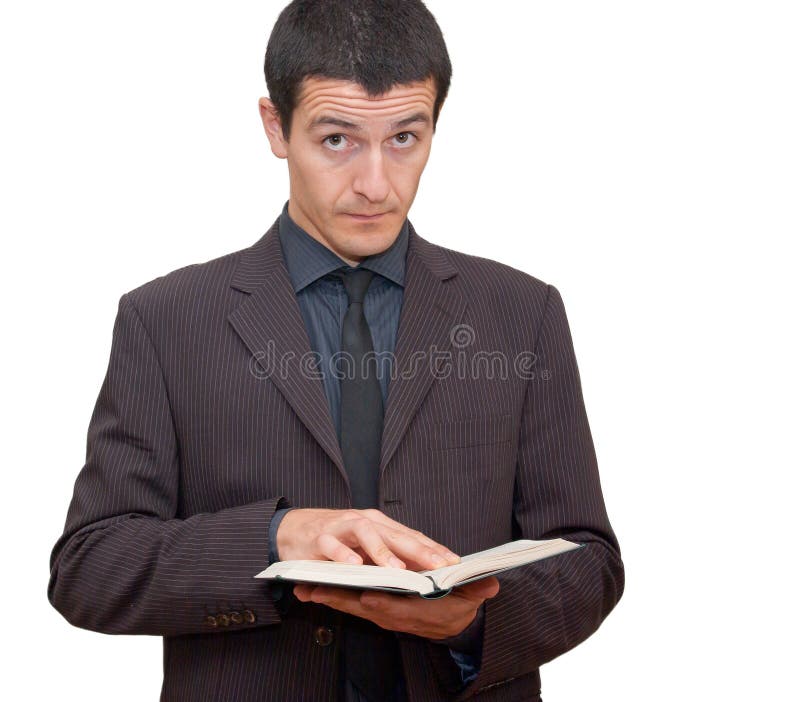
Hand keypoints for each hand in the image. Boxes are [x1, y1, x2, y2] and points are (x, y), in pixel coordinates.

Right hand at [276, 508, 460, 569]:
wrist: (292, 529)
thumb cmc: (336, 540)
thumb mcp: (366, 548)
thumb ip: (388, 557)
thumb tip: (421, 574)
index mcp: (380, 525)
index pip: (412, 536)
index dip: (433, 549)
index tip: (454, 563)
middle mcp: (364, 521)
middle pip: (395, 534)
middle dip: (419, 550)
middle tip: (438, 566)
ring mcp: (342, 527)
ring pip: (366, 534)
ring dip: (382, 551)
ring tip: (398, 570)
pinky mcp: (319, 537)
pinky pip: (332, 545)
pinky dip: (343, 554)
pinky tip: (354, 566)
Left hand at [294, 577, 500, 638]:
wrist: (452, 622)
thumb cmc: (458, 605)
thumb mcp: (471, 596)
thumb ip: (476, 589)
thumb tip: (489, 584)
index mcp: (417, 612)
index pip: (397, 610)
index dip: (382, 603)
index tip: (367, 596)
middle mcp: (395, 615)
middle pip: (363, 608)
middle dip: (338, 599)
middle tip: (313, 589)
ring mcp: (381, 613)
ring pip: (350, 606)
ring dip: (326, 597)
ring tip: (302, 587)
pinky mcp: (372, 608)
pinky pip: (348, 603)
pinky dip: (330, 596)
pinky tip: (310, 589)